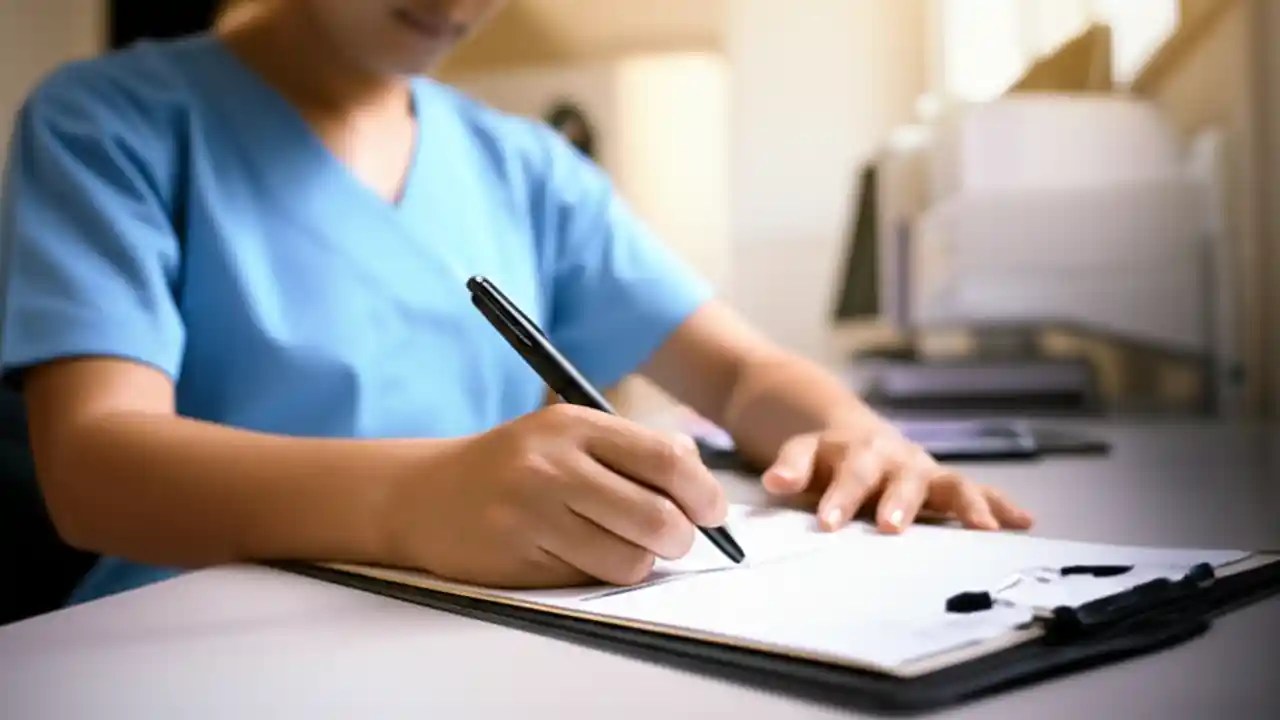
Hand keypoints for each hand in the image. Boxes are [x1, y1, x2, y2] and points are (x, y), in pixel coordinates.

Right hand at [386, 405, 726, 587]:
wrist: (426, 493)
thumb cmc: (515, 464)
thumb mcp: (568, 434)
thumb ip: (634, 448)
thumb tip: (700, 478)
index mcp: (574, 425)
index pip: (666, 460)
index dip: (704, 493)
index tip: (714, 512)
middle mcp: (552, 465)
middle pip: (656, 517)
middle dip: (680, 538)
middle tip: (675, 540)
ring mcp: (531, 513)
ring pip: (628, 560)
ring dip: (640, 562)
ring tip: (622, 547)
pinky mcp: (516, 557)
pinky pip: (588, 580)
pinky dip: (598, 574)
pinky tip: (576, 554)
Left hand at [761, 422, 1032, 533]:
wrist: (848, 429)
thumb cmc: (827, 457)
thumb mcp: (803, 457)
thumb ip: (791, 468)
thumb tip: (774, 482)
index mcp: (852, 451)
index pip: (842, 470)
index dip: (838, 494)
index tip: (828, 522)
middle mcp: (892, 456)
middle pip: (896, 475)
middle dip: (896, 502)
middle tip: (891, 527)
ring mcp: (921, 469)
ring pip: (946, 481)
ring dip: (965, 504)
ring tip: (982, 527)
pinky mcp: (944, 483)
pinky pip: (975, 492)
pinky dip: (999, 505)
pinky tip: (1023, 522)